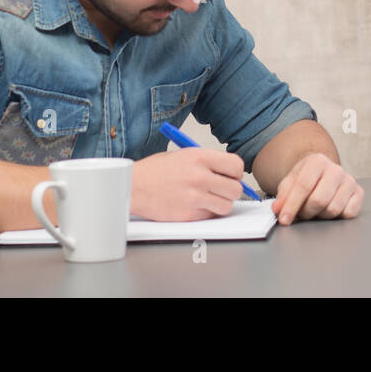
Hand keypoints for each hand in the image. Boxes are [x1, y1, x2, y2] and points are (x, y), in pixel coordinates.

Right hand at [128, 148, 243, 220]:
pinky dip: (206, 213)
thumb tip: (230, 173)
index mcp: (200, 157)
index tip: (230, 176)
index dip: (235, 173)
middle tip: (221, 190)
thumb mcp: (184, 155)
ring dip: (221, 204)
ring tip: (208, 199)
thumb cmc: (155, 171)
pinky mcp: (189, 214)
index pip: (237, 166)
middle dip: (231, 190)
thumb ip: (208, 162)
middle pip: (235, 189)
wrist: (133, 187)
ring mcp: (195, 197)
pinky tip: (194, 205)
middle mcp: (200, 176)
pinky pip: (210, 216)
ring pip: (226, 206)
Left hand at [271, 153, 364, 224]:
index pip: (303, 186)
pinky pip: (348, 213)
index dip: (292, 205)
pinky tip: (330, 209)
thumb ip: (283, 196)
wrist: (323, 172)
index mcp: (317, 161)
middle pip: (319, 200)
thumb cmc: (306, 178)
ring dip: (320, 215)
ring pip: (333, 209)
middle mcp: (336, 169)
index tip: (284, 219)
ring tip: (315, 210)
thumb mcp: (290, 182)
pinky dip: (337, 216)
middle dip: (306, 212)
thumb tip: (278, 210)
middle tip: (302, 213)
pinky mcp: (359, 193)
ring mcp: (349, 181)